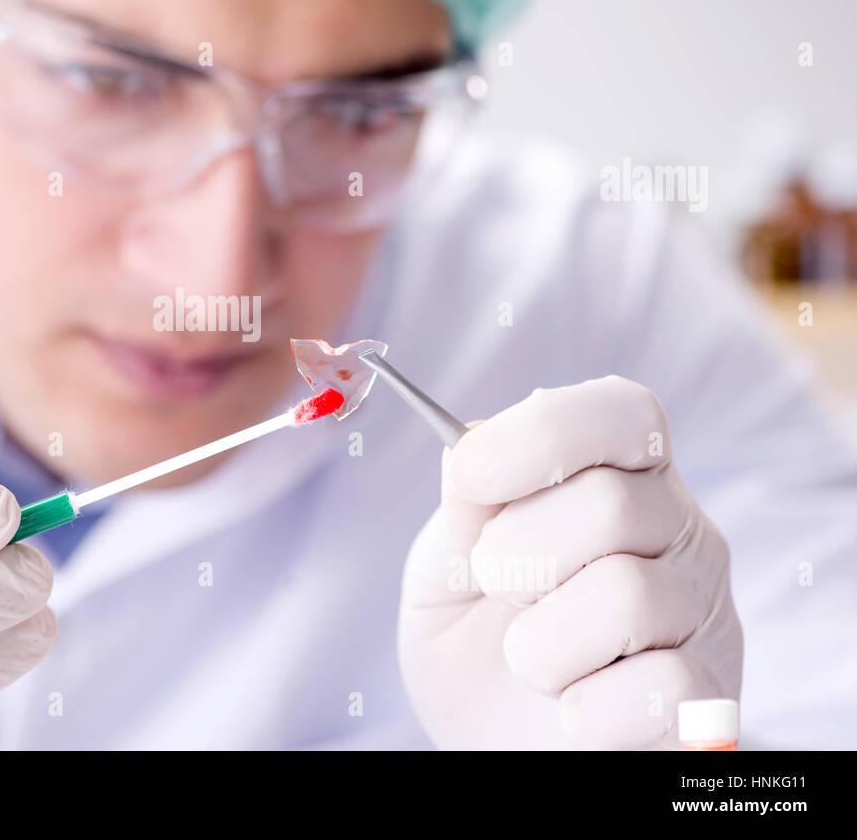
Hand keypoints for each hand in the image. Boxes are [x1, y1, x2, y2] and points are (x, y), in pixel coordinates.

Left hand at [398, 376, 742, 748]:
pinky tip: (571, 706)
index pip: (625, 413)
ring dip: (539, 642)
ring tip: (531, 659)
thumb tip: (468, 443)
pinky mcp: (709, 697)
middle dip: (518, 554)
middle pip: (611, 506)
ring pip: (627, 597)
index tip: (471, 473)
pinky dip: (585, 706)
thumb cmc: (475, 637)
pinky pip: (657, 688)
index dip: (544, 434)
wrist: (490, 740)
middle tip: (501, 590)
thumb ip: (461, 509)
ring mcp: (703, 613)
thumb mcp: (443, 567)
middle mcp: (678, 531)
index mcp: (617, 475)